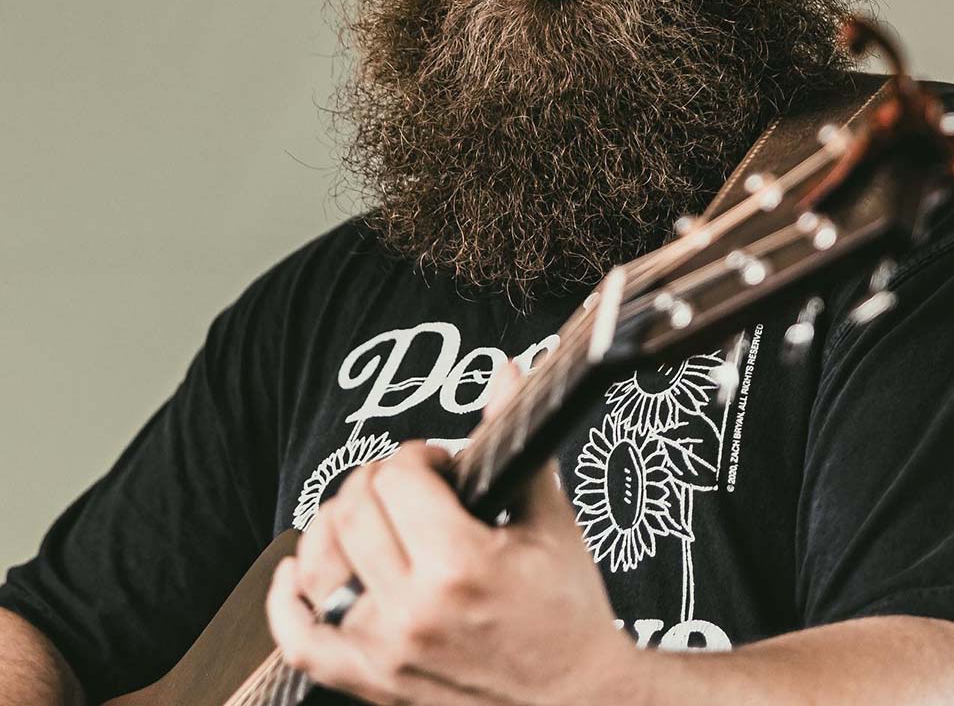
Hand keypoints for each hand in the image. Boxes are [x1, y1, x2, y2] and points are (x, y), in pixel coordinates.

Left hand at [266, 363, 637, 704]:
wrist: (577, 702)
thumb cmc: (569, 609)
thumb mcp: (551, 520)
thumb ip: (517, 442)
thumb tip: (505, 371)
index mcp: (462, 564)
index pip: (399, 478)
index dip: (420, 456)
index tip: (442, 465)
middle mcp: (415, 610)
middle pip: (355, 511)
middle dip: (379, 481)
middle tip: (411, 487)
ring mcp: (387, 652)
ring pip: (321, 563)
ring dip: (336, 524)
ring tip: (370, 518)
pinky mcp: (373, 684)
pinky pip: (301, 641)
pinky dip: (287, 600)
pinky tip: (297, 568)